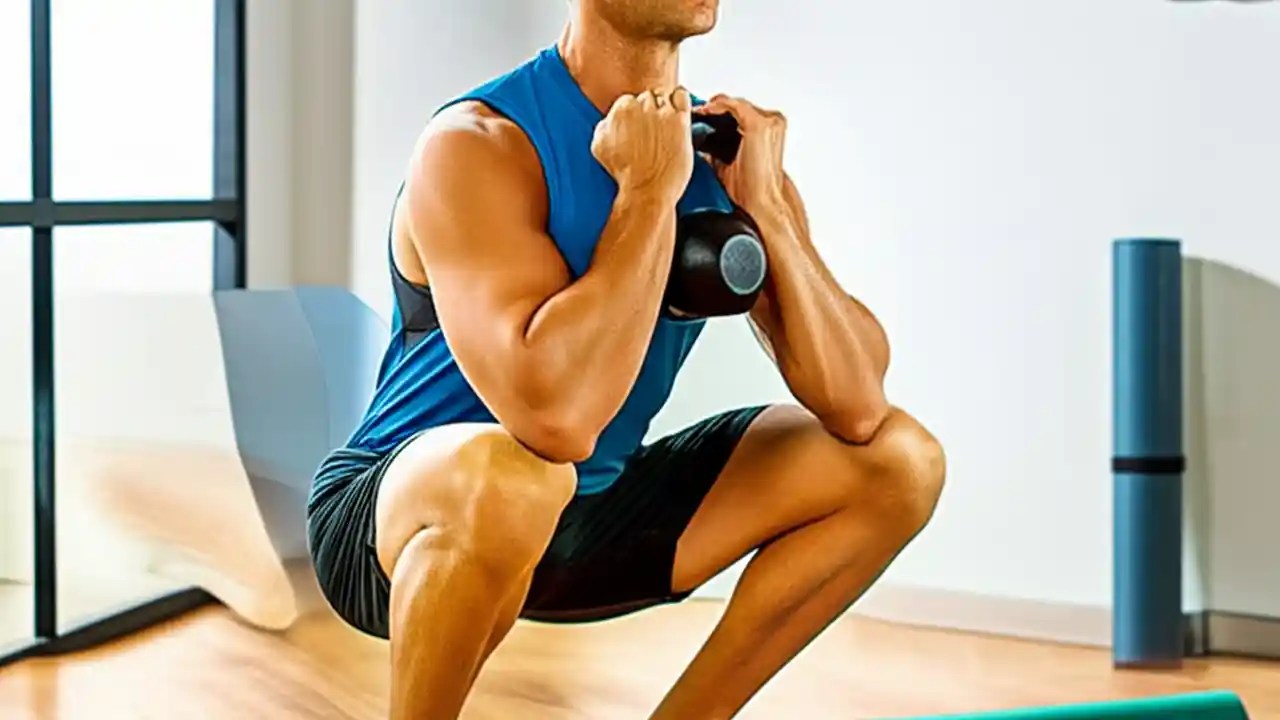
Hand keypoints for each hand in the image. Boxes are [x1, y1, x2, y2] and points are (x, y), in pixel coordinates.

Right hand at [592, 88, 693, 201]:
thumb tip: (611, 119)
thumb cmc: (625, 174)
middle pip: (648, 98)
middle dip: (649, 112)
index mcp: (621, 109)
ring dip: (665, 109)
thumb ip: (605, 126)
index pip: (630, 100)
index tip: (639, 128)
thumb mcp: (599, 147)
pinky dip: (680, 100)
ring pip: (665, 97)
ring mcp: (664, 112)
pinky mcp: (681, 120)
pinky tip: (678, 112)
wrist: (646, 190)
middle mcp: (642, 106)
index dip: (635, 116)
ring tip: (665, 128)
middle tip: (652, 131)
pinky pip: (682, 96)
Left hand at [698, 95, 786, 213]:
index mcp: (770, 128)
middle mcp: (773, 121)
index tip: (699, 113)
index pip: (741, 111)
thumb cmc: (748, 187)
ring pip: (735, 104)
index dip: (719, 111)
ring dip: (714, 106)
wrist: (760, 201)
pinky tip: (703, 111)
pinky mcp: (759, 125)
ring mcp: (768, 121)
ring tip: (696, 111)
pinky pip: (733, 106)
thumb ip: (718, 144)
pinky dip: (716, 106)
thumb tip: (697, 135)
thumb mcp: (728, 160)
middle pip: (738, 105)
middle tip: (695, 111)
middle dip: (715, 108)